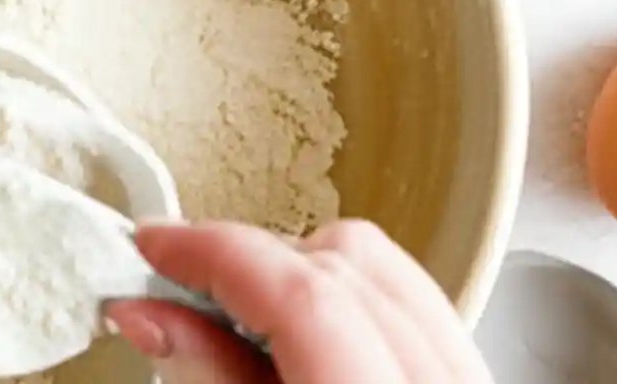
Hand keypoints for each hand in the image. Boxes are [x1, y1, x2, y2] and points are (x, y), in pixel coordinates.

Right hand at [106, 220, 493, 383]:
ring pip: (380, 264)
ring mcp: (469, 375)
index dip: (213, 251)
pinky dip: (345, 288)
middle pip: (339, 260)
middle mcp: (440, 382)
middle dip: (245, 259)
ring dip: (295, 267)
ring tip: (235, 309)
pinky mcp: (470, 374)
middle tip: (173, 285)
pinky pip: (412, 294)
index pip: (299, 292)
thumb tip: (147, 313)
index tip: (152, 245)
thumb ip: (209, 379)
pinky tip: (300, 326)